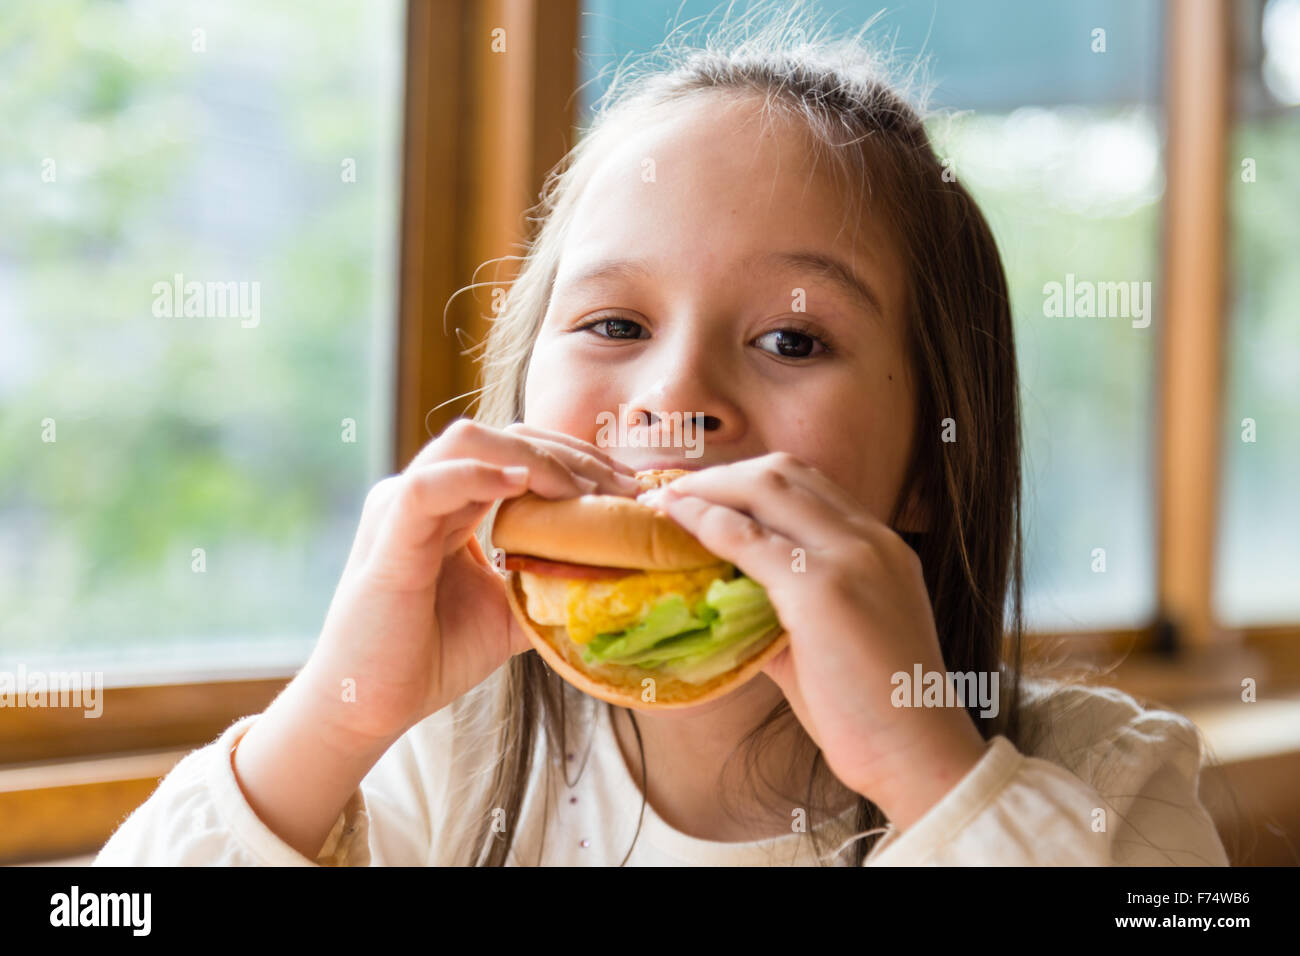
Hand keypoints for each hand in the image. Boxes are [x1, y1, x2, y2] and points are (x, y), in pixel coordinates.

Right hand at [301, 420, 642, 745]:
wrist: (370, 705)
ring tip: (581, 491)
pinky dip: (477, 475)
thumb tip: (617, 577)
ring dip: (534, 457)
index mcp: (451, 502)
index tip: (629, 488)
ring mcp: (401, 508)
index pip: (517, 450)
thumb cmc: (431, 655)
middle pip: (502, 435)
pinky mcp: (388, 539)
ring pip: (467, 442)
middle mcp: (424, 492)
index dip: (576, 458)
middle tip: (622, 488)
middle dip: (569, 453)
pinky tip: (521, 483)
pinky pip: (428, 486)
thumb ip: (550, 584)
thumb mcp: (510, 613)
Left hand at [643, 453, 988, 829]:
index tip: (703, 492)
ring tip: (664, 502)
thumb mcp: (831, 640)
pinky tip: (677, 524)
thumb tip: (726, 602)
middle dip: (721, 474)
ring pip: (765, 488)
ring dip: (707, 489)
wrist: (918, 754)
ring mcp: (849, 557)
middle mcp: (869, 539)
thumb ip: (783, 610)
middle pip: (784, 472)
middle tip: (673, 491)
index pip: (807, 484)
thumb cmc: (873, 712)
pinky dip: (707, 523)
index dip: (748, 480)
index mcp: (880, 546)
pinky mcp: (822, 589)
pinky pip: (750, 539)